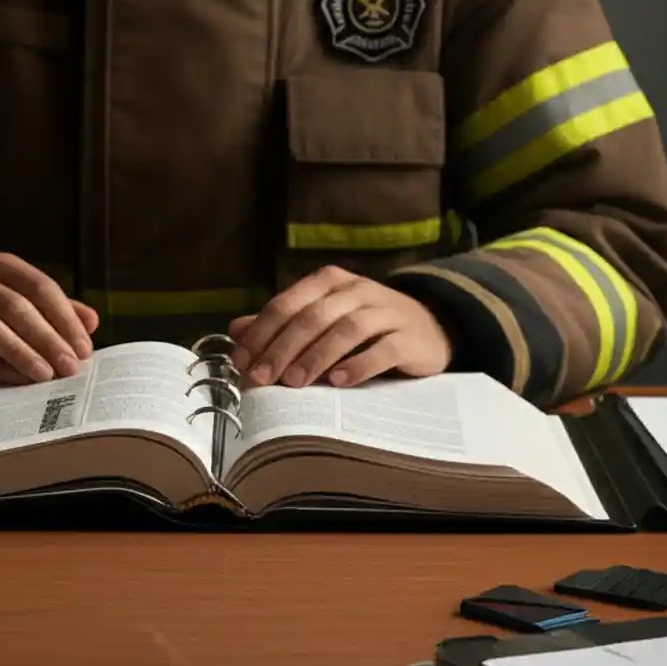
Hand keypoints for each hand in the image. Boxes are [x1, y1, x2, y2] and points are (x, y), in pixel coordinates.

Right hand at [0, 253, 97, 384]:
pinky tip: (19, 379)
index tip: (84, 349)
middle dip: (48, 338)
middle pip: (18, 306)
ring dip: (23, 351)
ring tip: (46, 375)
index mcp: (5, 267)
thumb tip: (91, 323)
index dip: (65, 318)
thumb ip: (58, 313)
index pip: (42, 287)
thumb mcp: (26, 310)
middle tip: (70, 367)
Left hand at [229, 266, 450, 388]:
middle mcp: (357, 290)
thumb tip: (236, 331)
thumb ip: (281, 324)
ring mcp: (387, 311)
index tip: (242, 363)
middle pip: (313, 317)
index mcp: (329, 282)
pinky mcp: (410, 337)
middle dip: (282, 349)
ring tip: (295, 383)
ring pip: (347, 329)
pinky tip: (339, 382)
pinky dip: (359, 365)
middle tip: (262, 379)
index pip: (287, 303)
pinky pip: (384, 349)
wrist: (430, 328)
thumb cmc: (366, 328)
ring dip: (317, 357)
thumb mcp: (323, 320)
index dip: (261, 333)